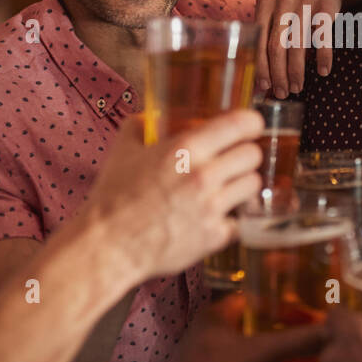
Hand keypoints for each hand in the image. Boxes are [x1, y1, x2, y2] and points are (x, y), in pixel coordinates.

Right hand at [76, 110, 264, 281]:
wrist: (108, 244)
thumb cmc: (113, 198)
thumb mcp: (123, 151)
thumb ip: (139, 126)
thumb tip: (149, 116)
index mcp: (185, 149)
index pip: (240, 124)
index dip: (251, 123)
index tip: (252, 126)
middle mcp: (204, 175)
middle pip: (253, 155)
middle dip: (246, 155)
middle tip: (236, 160)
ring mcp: (212, 207)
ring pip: (253, 186)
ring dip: (242, 185)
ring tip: (227, 188)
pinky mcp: (214, 236)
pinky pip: (239, 221)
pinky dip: (230, 220)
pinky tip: (214, 217)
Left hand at [152, 296, 328, 361]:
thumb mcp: (265, 353)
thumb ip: (297, 340)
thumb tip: (329, 330)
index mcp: (214, 315)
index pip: (251, 297)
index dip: (277, 300)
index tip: (303, 306)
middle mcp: (208, 333)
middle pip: (250, 322)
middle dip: (278, 327)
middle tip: (305, 329)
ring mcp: (208, 359)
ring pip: (247, 347)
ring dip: (270, 350)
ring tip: (299, 351)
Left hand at [254, 0, 346, 97]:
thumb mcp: (274, 3)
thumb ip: (267, 29)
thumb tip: (262, 71)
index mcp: (265, 2)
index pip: (259, 40)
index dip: (261, 65)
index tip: (263, 86)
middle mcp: (283, 1)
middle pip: (277, 45)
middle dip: (278, 74)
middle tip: (282, 93)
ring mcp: (306, 2)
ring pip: (298, 44)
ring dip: (297, 70)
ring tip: (297, 88)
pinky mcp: (327, 5)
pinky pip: (323, 37)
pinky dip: (323, 57)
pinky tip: (322, 72)